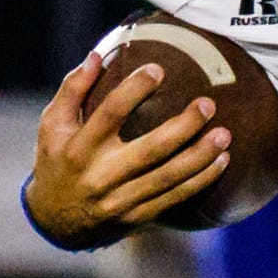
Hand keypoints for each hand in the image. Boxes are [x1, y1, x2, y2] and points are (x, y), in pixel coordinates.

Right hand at [24, 49, 227, 247]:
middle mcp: (101, 175)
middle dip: (182, 127)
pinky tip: (222, 161)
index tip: (158, 68)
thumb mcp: (52, 125)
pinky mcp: (137, 216)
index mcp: (79, 148)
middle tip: (208, 104)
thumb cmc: (56, 161)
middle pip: (150, 150)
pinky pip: (175, 198)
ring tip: (225, 134)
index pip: (109, 114)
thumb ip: (73, 90)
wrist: (54, 221)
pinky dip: (201, 180)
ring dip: (200, 156)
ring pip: (168, 177)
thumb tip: (97, 56)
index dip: (133, 90)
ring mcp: (121, 199)